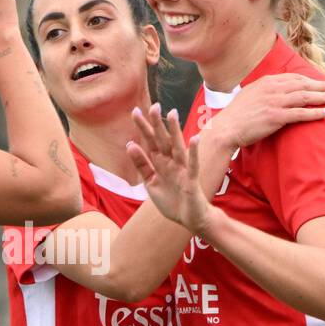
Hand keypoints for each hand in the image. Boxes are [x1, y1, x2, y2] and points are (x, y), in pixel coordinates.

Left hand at [126, 104, 211, 233]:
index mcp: (160, 163)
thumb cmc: (172, 200)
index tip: (135, 111)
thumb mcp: (151, 183)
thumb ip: (142, 165)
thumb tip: (130, 144)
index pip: (150, 141)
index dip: (143, 127)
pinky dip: (193, 153)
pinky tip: (194, 139)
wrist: (189, 219)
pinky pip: (193, 165)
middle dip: (157, 124)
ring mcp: (182, 170)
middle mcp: (171, 162)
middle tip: (152, 106)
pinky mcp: (191, 180)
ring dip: (175, 131)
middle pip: (162, 140)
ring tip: (172, 114)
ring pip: (177, 147)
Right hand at [205, 73, 324, 149]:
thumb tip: (271, 91)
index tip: (320, 82)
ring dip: (323, 96)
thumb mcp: (248, 95)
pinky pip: (301, 113)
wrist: (226, 128)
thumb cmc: (235, 116)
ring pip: (306, 96)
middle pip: (303, 84)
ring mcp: (275, 102)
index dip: (310, 79)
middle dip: (321, 85)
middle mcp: (272, 89)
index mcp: (266, 82)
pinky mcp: (277, 117)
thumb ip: (262, 90)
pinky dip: (316, 112)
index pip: (293, 78)